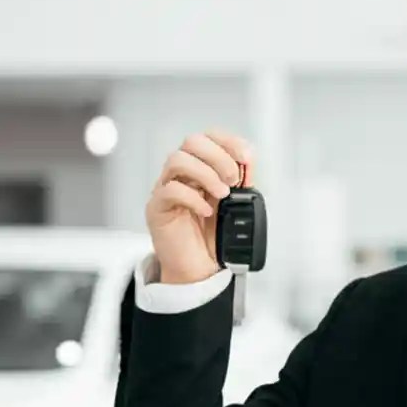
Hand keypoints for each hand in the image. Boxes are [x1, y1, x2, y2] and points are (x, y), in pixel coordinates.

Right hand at [145, 129, 253, 283]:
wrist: (198, 269)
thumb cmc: (212, 236)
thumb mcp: (233, 205)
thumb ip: (240, 182)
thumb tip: (248, 161)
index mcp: (200, 168)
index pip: (208, 137)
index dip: (228, 141)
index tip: (246, 157)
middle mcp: (182, 174)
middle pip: (192, 142)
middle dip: (218, 157)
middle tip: (232, 179)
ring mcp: (166, 188)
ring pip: (177, 160)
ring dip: (205, 174)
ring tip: (221, 194)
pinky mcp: (158, 208)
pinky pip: (169, 190)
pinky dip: (192, 198)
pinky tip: (206, 211)